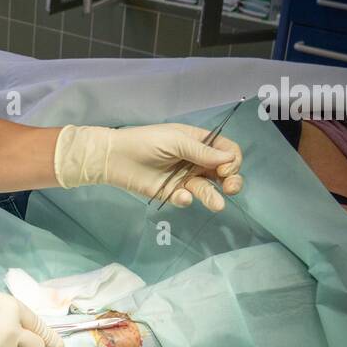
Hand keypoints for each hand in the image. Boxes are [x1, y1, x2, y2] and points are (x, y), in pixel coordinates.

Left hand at [54, 123, 243, 210]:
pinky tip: (181, 197)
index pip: (227, 151)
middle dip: (232, 181)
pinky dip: (186, 200)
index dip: (231, 161)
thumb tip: (231, 158)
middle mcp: (196, 161)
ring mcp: (185, 178)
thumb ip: (202, 151)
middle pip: (224, 173)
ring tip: (217, 205)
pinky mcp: (172, 193)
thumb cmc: (146, 141)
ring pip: (208, 189)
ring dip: (214, 197)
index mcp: (199, 143)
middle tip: (230, 188)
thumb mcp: (176, 141)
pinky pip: (186, 199)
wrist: (115, 157)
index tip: (225, 169)